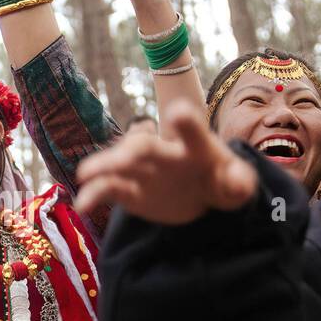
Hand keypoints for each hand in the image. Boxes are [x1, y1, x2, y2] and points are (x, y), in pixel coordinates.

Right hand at [75, 105, 256, 223]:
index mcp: (195, 147)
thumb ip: (240, 181)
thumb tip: (238, 182)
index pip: (192, 132)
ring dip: (103, 166)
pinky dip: (94, 194)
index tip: (178, 113)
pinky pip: (109, 189)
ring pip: (120, 163)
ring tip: (85, 175)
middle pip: (146, 146)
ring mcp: (144, 170)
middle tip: (124, 156)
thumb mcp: (237, 184)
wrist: (201, 193)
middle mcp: (165, 153)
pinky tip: (81, 206)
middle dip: (133, 148)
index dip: (186, 124)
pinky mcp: (130, 190)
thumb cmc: (221, 182)